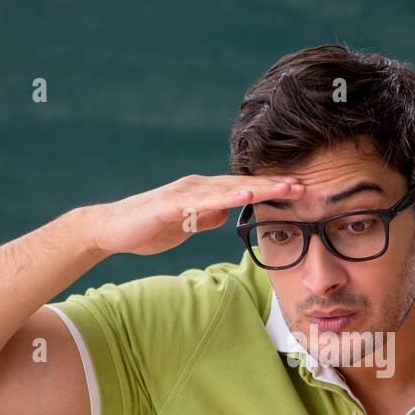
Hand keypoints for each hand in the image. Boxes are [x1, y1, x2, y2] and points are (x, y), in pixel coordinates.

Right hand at [80, 173, 304, 255]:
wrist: (110, 229)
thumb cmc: (146, 227)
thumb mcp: (185, 226)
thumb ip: (205, 217)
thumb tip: (225, 215)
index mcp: (204, 193)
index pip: (244, 190)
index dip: (272, 190)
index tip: (299, 192)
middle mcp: (198, 187)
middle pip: (243, 184)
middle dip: (275, 185)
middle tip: (305, 185)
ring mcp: (185, 192)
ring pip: (228, 188)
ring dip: (259, 187)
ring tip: (285, 187)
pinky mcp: (171, 204)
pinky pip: (204, 200)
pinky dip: (227, 197)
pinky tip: (246, 196)